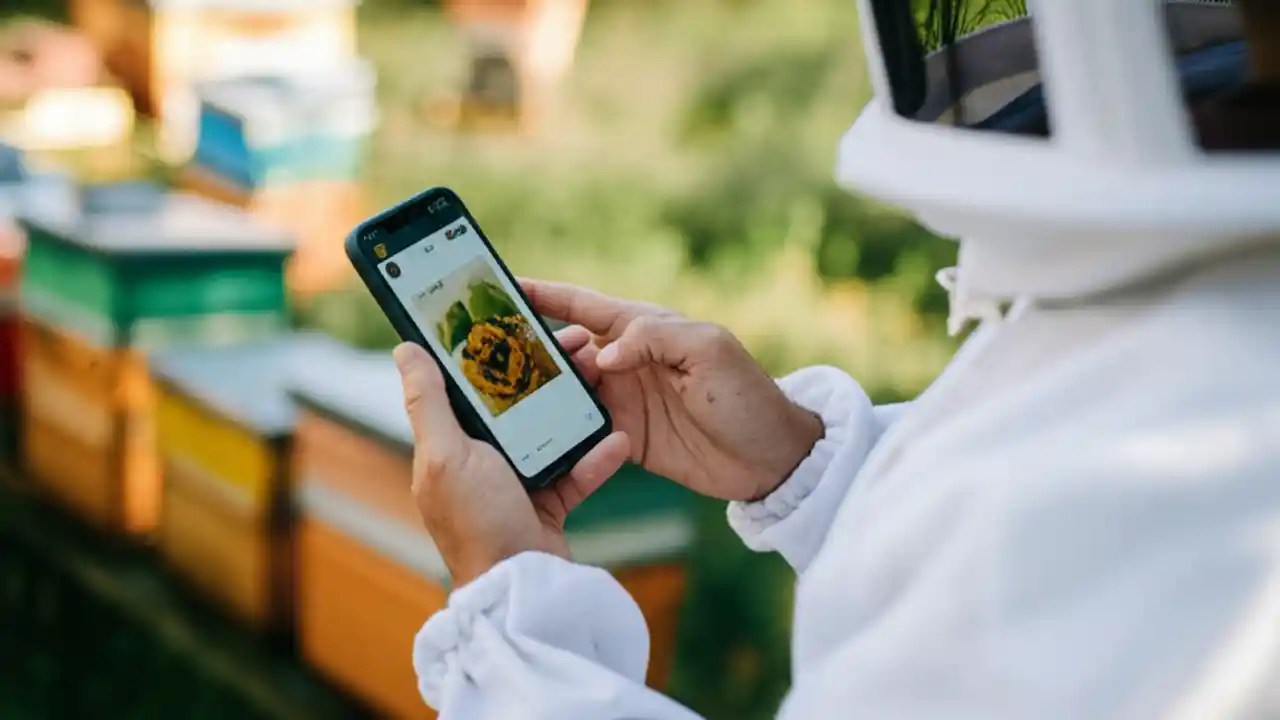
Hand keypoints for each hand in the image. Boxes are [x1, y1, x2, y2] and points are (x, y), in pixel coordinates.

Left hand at [394, 343, 631, 585]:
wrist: (519, 585)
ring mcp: (515, 483)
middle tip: (579, 343)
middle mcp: (480, 461)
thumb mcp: (447, 456)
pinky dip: (597, 457)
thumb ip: (429, 403)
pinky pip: (576, 472)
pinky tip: (619, 438)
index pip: (469, 383)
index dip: (494, 348)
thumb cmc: (476, 522)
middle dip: (549, 370)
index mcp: (450, 444)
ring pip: (551, 429)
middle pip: (517, 401)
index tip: (522, 318)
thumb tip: (405, 349)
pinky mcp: (548, 505)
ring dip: (579, 404)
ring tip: (604, 376)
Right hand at [523, 280, 823, 501]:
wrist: (772, 458)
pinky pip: (583, 428)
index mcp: (644, 328)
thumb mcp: (708, 351)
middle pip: (565, 347)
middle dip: (527, 345)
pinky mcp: (627, 437)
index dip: (542, 294)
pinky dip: (558, 427)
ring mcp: (625, 399)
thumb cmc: (747, 395)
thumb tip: (600, 353)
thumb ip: (653, 339)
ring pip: (567, 388)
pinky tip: (531, 431)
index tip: (501, 286)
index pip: (582, 305)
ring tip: (496, 392)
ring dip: (537, 388)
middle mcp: (628, 360)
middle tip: (484, 350)